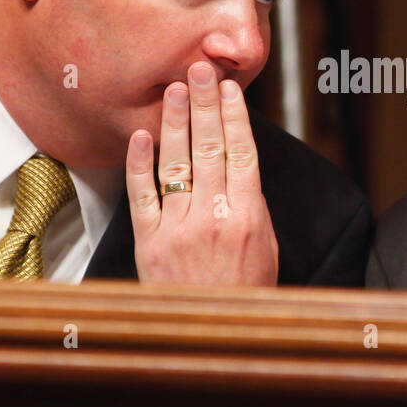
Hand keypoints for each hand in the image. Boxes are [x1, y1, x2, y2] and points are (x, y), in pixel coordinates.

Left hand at [126, 61, 278, 287]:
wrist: (215, 336)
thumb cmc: (245, 291)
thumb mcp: (266, 247)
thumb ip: (251, 205)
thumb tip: (240, 165)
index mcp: (248, 216)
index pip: (241, 153)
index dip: (234, 117)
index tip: (229, 88)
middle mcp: (213, 217)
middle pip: (210, 148)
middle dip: (205, 104)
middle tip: (200, 69)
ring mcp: (179, 229)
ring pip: (177, 163)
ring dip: (176, 122)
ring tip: (175, 90)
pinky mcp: (150, 243)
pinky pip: (143, 195)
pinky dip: (140, 163)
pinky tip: (142, 135)